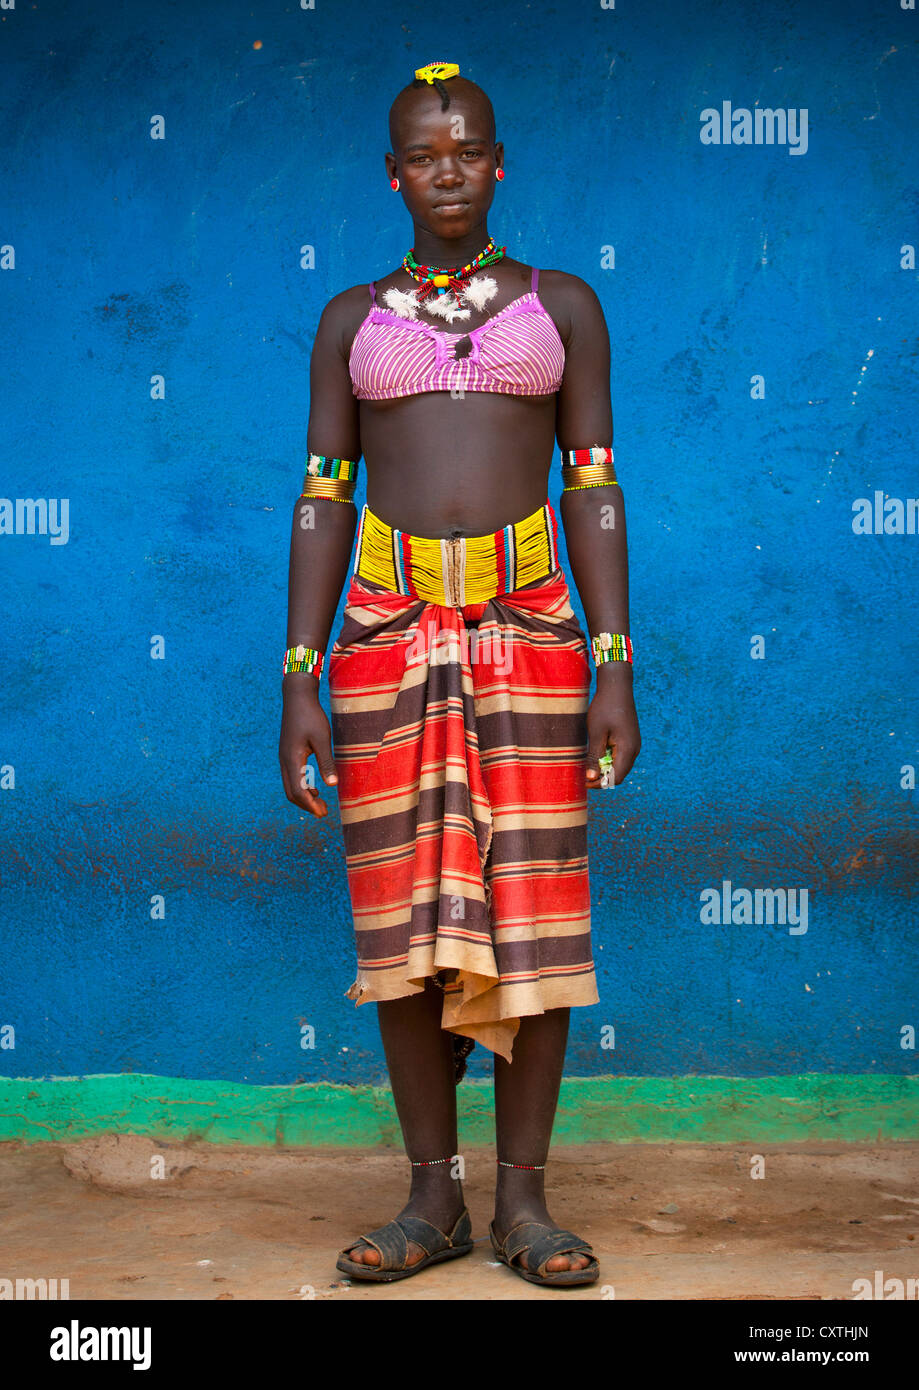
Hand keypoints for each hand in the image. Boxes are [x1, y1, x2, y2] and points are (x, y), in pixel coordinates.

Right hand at [279, 678, 338, 817]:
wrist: (297, 697)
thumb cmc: (311, 716)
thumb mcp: (322, 739)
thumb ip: (326, 762)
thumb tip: (332, 786)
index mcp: (292, 759)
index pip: (298, 790)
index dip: (310, 805)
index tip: (323, 813)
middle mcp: (284, 761)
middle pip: (291, 792)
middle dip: (306, 805)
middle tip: (323, 813)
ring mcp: (284, 757)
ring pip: (290, 785)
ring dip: (304, 797)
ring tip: (320, 803)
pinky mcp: (287, 753)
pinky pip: (291, 776)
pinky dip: (302, 786)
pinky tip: (315, 787)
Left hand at [585, 665, 639, 789]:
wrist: (617, 687)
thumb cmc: (604, 708)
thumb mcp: (596, 733)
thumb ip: (594, 757)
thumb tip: (591, 778)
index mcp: (627, 749)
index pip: (616, 778)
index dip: (600, 784)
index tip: (584, 782)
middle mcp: (634, 749)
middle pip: (619, 774)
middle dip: (602, 778)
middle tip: (584, 775)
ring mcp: (634, 744)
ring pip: (620, 766)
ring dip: (605, 769)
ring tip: (589, 764)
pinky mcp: (630, 739)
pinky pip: (620, 756)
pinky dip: (609, 760)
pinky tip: (596, 753)